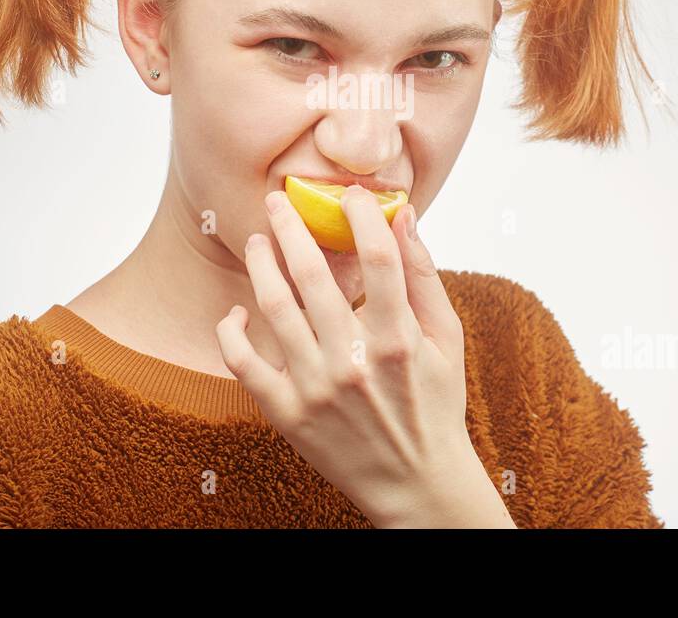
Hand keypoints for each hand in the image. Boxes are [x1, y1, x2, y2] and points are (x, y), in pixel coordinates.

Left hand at [217, 185, 514, 527]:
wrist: (416, 483)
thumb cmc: (434, 403)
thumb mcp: (446, 338)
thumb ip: (423, 275)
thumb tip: (403, 217)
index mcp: (398, 338)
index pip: (376, 257)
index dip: (360, 215)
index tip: (348, 194)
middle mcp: (354, 361)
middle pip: (313, 274)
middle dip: (291, 226)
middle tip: (277, 200)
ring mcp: (317, 388)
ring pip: (274, 308)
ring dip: (261, 264)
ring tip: (257, 241)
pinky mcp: (288, 413)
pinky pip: (244, 363)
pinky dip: (232, 331)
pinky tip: (238, 312)